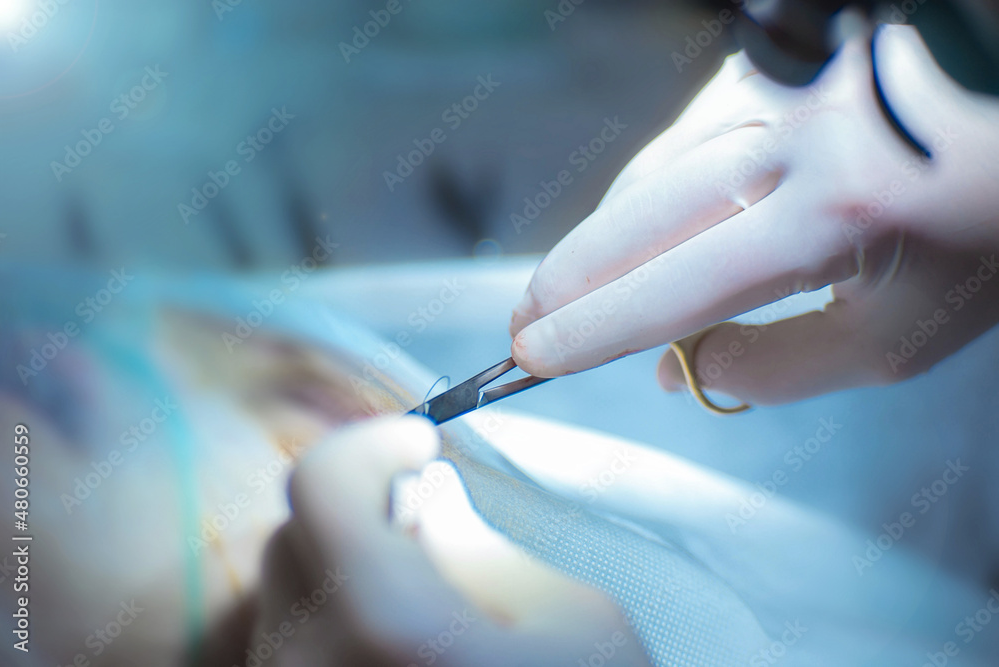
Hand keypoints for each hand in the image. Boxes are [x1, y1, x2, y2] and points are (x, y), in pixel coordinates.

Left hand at [251, 416, 649, 665]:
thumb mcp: (572, 622)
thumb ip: (483, 545)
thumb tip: (426, 502)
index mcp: (384, 623)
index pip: (321, 482)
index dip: (371, 443)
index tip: (419, 444)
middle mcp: (306, 666)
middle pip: (293, 533)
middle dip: (360, 506)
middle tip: (427, 515)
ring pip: (282, 593)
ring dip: (341, 565)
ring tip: (419, 594)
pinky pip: (286, 648)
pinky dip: (329, 621)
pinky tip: (394, 649)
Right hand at [509, 24, 998, 404]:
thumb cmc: (975, 239)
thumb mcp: (899, 338)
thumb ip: (784, 367)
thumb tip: (683, 368)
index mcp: (836, 215)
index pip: (676, 286)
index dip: (594, 328)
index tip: (537, 355)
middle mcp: (795, 138)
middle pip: (637, 217)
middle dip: (567, 279)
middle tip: (524, 324)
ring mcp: (777, 89)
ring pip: (649, 173)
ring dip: (600, 239)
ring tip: (569, 292)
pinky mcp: (769, 67)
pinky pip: (678, 139)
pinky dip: (645, 193)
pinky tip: (635, 230)